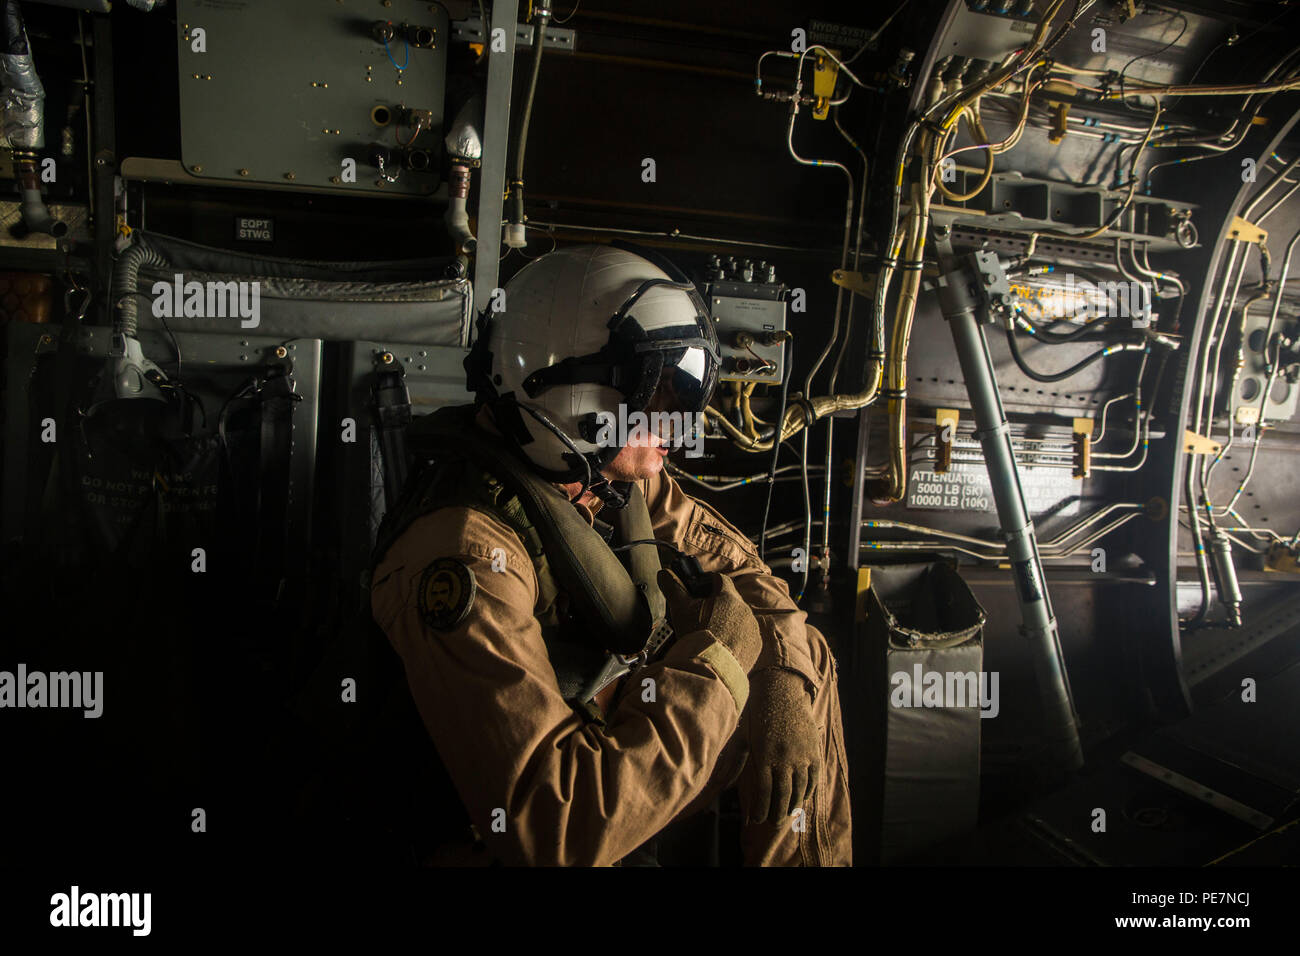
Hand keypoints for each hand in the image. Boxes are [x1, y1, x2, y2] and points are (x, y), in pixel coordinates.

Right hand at [657, 569, 761, 672]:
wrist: (710, 668)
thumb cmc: (696, 636)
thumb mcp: (680, 608)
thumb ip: (673, 587)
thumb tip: (664, 574)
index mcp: (728, 596)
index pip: (719, 579)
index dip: (706, 581)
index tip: (697, 588)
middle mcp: (744, 610)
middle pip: (729, 600)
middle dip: (715, 604)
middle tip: (699, 614)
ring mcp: (752, 628)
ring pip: (737, 619)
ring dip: (725, 622)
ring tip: (709, 632)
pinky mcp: (754, 646)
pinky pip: (745, 637)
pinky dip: (734, 638)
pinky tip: (720, 645)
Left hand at [738, 668, 821, 824]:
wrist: (781, 689)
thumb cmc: (756, 711)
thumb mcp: (742, 734)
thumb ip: (733, 760)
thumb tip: (718, 782)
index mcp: (765, 755)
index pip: (763, 792)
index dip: (759, 809)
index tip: (755, 820)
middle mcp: (785, 758)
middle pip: (783, 796)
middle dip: (777, 813)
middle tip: (772, 823)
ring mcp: (802, 755)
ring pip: (800, 790)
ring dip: (793, 806)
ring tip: (786, 815)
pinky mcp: (814, 750)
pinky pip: (814, 778)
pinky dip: (808, 791)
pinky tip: (801, 798)